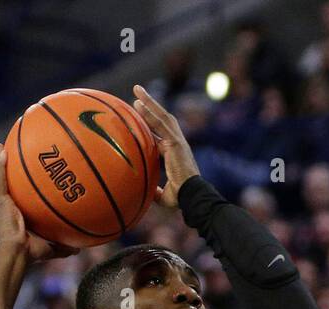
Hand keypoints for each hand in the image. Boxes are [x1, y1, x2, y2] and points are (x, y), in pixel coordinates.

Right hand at [0, 142, 78, 261]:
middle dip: (9, 169)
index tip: (28, 175)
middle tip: (11, 153)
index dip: (23, 186)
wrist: (18, 253)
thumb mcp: (52, 247)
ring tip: (1, 146)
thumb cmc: (33, 253)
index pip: (21, 197)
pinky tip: (1, 149)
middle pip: (9, 184)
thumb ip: (64, 245)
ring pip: (0, 177)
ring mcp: (3, 202)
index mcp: (19, 214)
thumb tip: (79, 248)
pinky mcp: (0, 201)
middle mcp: (9, 206)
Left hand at [132, 84, 199, 208]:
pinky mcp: (175, 142)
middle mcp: (177, 143)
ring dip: (149, 102)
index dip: (150, 123)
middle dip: (151, 105)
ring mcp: (177, 141)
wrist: (191, 196)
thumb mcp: (165, 195)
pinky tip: (138, 104)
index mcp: (175, 153)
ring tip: (137, 89)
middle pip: (163, 119)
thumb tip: (146, 194)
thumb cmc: (181, 198)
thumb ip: (156, 192)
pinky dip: (149, 113)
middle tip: (138, 94)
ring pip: (161, 116)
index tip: (139, 114)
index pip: (161, 133)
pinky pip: (160, 124)